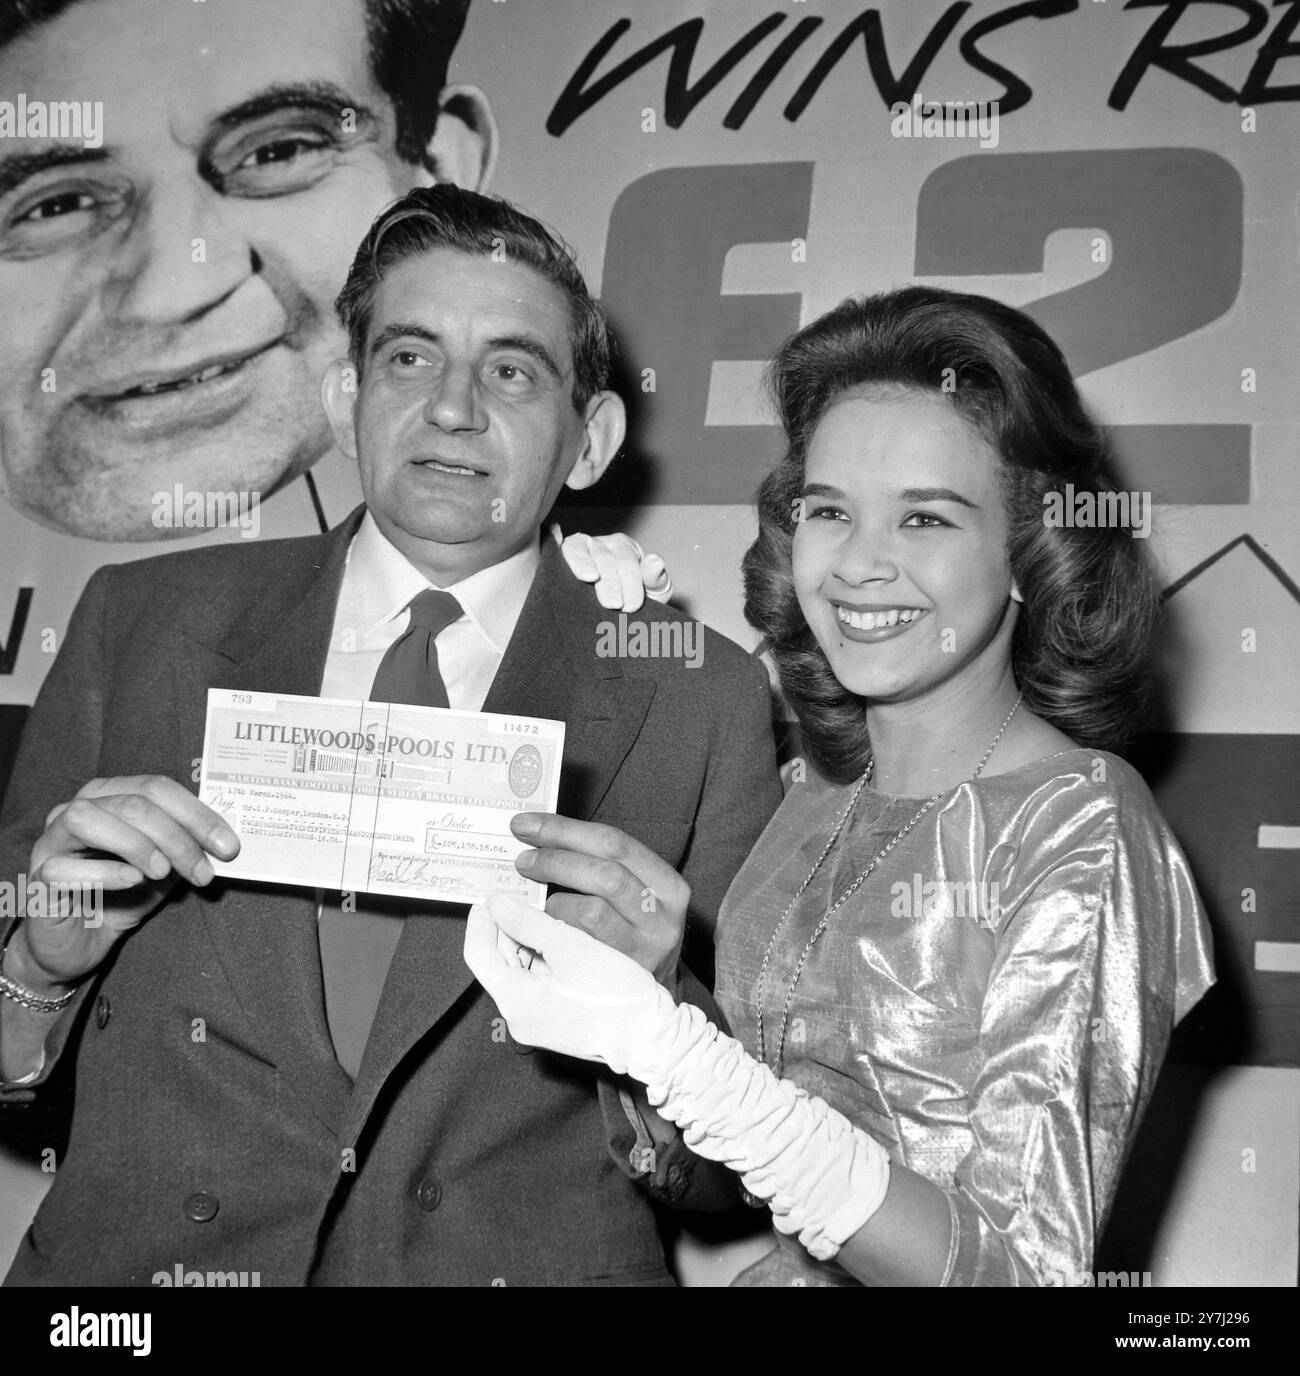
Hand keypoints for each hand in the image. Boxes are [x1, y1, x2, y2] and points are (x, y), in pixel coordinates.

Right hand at [20, 775, 239, 989]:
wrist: (81, 944)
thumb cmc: (123, 897)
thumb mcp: (166, 869)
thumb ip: (187, 848)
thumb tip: (225, 841)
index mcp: (109, 797)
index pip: (156, 788)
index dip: (196, 814)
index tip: (228, 846)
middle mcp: (77, 810)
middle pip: (131, 803)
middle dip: (176, 837)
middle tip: (203, 871)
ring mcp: (52, 842)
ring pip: (88, 819)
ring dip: (136, 844)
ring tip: (163, 873)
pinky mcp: (38, 878)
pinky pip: (63, 867)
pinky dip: (104, 872)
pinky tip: (132, 882)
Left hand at [464, 892, 672, 1071]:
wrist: (652, 1038)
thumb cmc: (614, 994)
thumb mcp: (569, 946)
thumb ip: (528, 921)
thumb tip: (498, 902)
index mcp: (515, 1000)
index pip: (478, 951)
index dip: (482, 918)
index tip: (492, 892)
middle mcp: (518, 1017)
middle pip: (497, 961)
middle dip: (505, 926)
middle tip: (517, 894)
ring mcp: (536, 1022)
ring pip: (518, 970)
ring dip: (524, 940)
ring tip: (538, 910)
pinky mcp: (555, 1021)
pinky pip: (536, 983)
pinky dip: (540, 958)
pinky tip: (556, 937)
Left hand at [511, 812, 688, 986]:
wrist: (647, 1000)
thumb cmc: (631, 932)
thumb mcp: (633, 894)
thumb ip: (598, 864)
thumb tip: (539, 835)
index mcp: (668, 885)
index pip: (614, 844)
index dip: (565, 830)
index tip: (527, 824)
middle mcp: (662, 918)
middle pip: (605, 875)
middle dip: (555, 860)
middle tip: (522, 859)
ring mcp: (643, 951)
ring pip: (590, 913)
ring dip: (554, 901)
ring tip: (537, 901)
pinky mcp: (619, 979)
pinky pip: (576, 946)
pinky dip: (553, 931)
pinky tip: (541, 927)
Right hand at [550, 524, 671, 610]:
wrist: (615, 609)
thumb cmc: (633, 597)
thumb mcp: (651, 591)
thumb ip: (655, 579)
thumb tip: (655, 561)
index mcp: (624, 548)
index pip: (628, 562)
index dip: (631, 583)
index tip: (632, 606)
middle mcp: (601, 544)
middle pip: (605, 559)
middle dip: (610, 581)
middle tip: (613, 604)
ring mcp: (580, 548)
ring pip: (580, 550)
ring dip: (584, 564)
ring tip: (590, 578)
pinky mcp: (562, 555)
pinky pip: (560, 547)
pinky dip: (555, 540)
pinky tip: (554, 536)